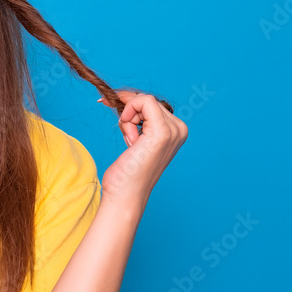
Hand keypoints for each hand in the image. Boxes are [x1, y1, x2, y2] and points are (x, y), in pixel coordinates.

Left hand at [98, 90, 187, 208]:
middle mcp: (179, 129)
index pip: (151, 104)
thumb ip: (138, 120)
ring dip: (127, 119)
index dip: (130, 105)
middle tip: (127, 138)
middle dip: (129, 114)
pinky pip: (144, 101)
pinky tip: (130, 138)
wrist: (126, 194)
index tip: (111, 106)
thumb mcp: (136, 138)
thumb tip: (123, 97)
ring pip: (143, 100)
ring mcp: (173, 131)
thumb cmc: (127, 172)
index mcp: (177, 130)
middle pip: (147, 101)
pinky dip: (128, 113)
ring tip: (131, 143)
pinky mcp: (162, 132)